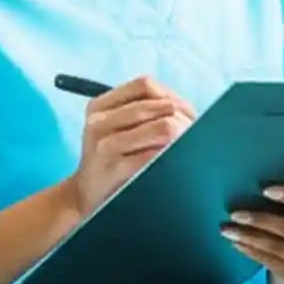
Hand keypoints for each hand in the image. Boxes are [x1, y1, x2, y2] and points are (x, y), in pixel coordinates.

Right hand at [65, 76, 195, 215]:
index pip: (144, 85)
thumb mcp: (116, 130)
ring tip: (190, 149)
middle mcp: (99, 121)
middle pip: (159, 106)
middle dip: (185, 119)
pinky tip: (178, 163)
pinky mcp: (115, 167)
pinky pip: (157, 154)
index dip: (172, 96)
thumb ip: (143, 113)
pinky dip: (173, 156)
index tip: (185, 114)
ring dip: (184, 137)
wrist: (86, 197)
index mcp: (100, 106)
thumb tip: (185, 109)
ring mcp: (105, 144)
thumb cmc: (112, 161)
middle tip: (197, 136)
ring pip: (163, 127)